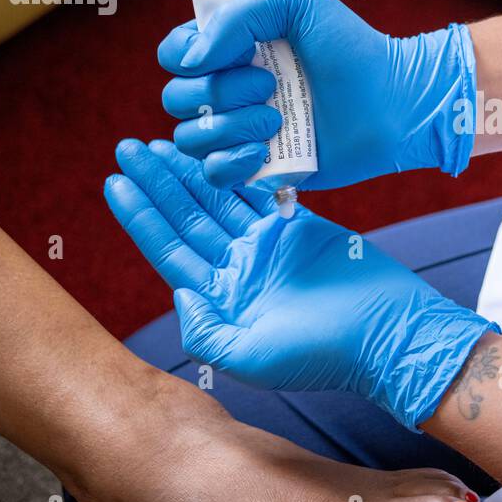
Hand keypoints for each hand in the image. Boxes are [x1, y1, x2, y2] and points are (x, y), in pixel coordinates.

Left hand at [104, 139, 495, 429]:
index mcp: (223, 301)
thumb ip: (204, 330)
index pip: (169, 251)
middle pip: (187, 218)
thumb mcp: (250, 358)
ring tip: (160, 142)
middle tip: (128, 147)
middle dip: (157, 183)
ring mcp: (269, 247)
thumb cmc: (322, 355)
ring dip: (190, 173)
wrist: (387, 333)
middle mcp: (240, 271)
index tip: (114, 182)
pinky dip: (237, 172)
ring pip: (219, 201)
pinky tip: (216, 150)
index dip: (141, 216)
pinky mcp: (299, 227)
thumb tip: (179, 290)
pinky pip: (260, 193)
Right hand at [158, 0, 477, 189]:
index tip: (234, 51)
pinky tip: (266, 152)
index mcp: (231, 49)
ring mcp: (241, 131)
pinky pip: (212, 174)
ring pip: (190, 138)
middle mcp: (229, 90)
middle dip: (219, 91)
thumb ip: (237, 13)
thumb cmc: (351, 47)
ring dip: (230, 127)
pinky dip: (233, 163)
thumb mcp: (296, 0)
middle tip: (271, 83)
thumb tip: (191, 60)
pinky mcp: (258, 168)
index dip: (188, 55)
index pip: (174, 54)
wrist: (394, 101)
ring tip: (277, 119)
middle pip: (176, 98)